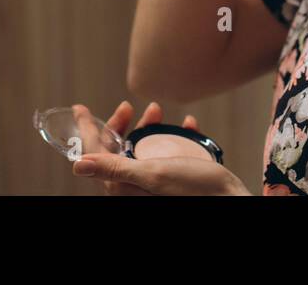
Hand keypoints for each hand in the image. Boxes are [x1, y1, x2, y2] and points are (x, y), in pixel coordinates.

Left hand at [71, 100, 250, 195]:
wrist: (230, 199)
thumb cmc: (194, 191)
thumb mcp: (152, 174)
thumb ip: (116, 167)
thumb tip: (78, 165)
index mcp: (124, 185)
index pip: (95, 155)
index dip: (87, 129)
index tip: (81, 108)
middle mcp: (136, 183)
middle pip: (118, 148)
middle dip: (121, 125)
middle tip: (126, 107)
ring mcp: (155, 179)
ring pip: (141, 146)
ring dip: (147, 126)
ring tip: (157, 110)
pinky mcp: (173, 176)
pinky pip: (167, 151)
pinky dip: (175, 135)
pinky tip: (187, 125)